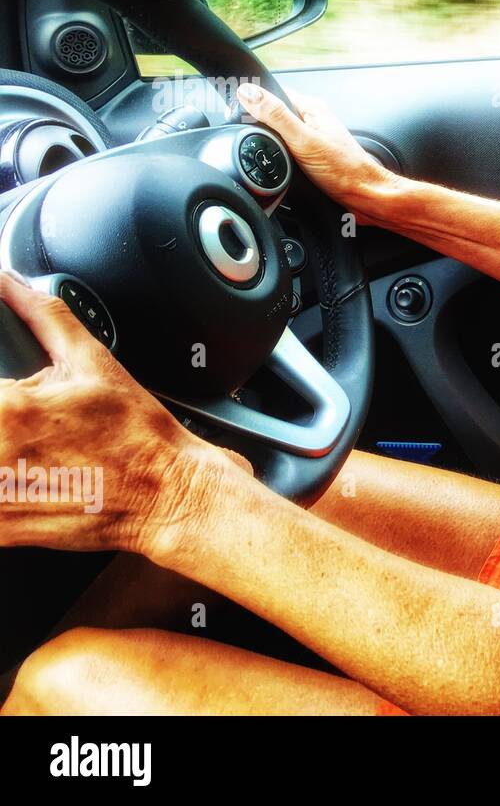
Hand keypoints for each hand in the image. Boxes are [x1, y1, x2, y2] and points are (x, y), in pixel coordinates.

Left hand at [0, 272, 238, 556]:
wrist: (167, 495)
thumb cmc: (137, 433)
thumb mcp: (93, 361)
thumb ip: (42, 315)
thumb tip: (10, 281)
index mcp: (6, 408)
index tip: (11, 398)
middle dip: (0, 423)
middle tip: (32, 425)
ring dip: (0, 454)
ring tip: (31, 451)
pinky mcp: (0, 532)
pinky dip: (2, 488)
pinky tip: (27, 480)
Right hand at [236, 83, 396, 222]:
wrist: (366, 196)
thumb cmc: (344, 170)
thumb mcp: (303, 140)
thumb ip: (276, 115)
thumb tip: (249, 92)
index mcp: (312, 108)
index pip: (274, 92)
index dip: (254, 99)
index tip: (238, 111)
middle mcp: (313, 121)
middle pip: (275, 114)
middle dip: (259, 124)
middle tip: (250, 138)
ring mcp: (314, 139)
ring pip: (280, 134)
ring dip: (270, 143)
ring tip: (265, 153)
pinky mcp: (313, 157)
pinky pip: (288, 150)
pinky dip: (279, 157)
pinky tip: (277, 165)